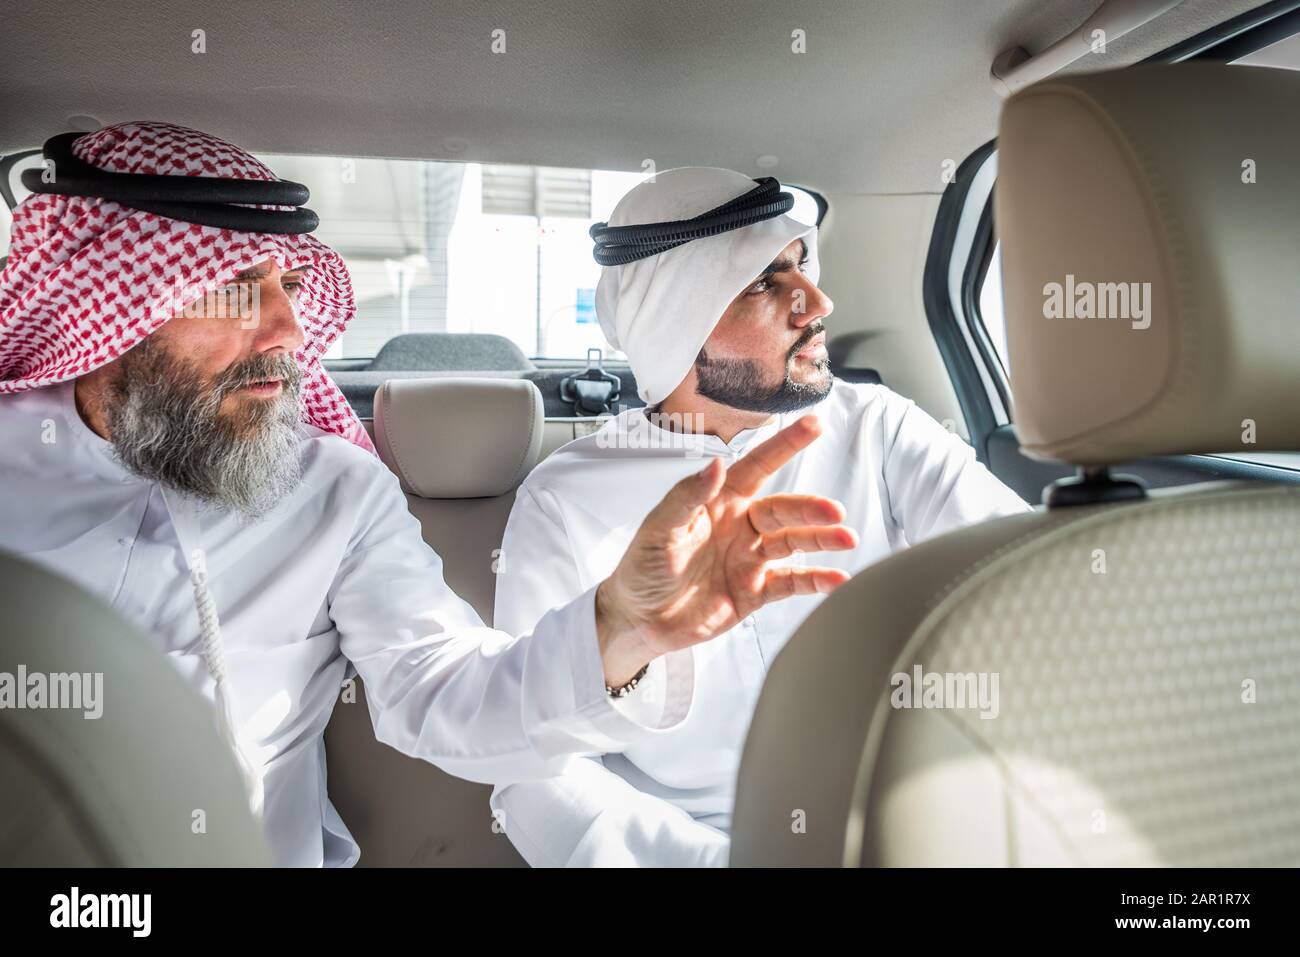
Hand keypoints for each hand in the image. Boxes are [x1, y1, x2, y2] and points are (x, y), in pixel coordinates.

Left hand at [596, 415, 856, 685]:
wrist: (638, 620)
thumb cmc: (641, 569)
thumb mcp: (658, 529)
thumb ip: (688, 497)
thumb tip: (716, 465)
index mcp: (718, 501)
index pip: (757, 466)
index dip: (784, 445)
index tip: (813, 425)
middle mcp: (739, 525)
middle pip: (783, 509)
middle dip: (810, 508)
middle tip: (833, 511)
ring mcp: (750, 558)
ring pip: (793, 542)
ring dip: (821, 539)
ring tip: (846, 538)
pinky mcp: (754, 592)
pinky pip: (791, 582)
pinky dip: (815, 580)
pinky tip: (837, 578)